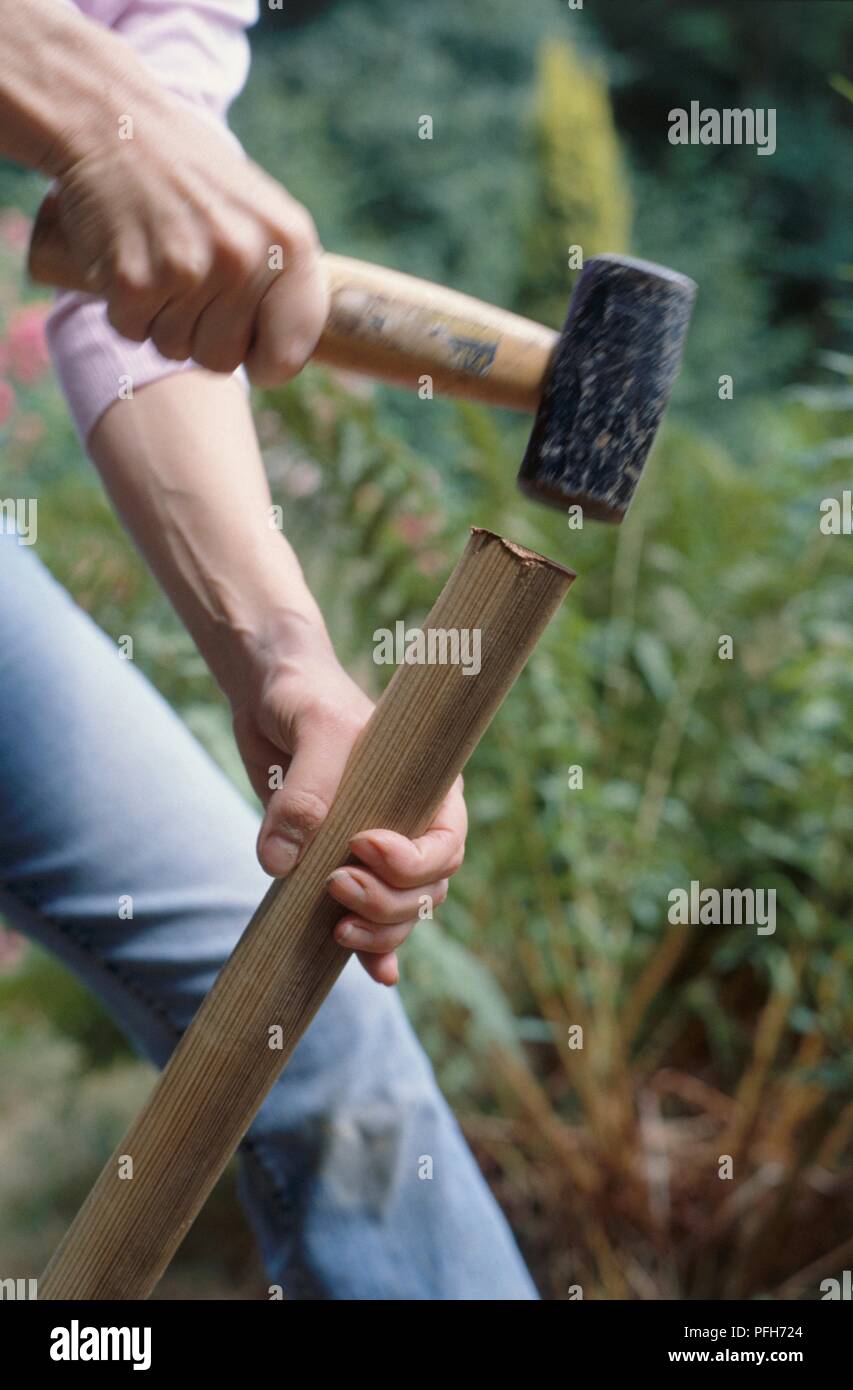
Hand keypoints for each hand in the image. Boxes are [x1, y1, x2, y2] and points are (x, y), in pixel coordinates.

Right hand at [44, 91, 326, 382]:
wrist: (111, 119)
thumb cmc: (190, 173)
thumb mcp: (260, 211)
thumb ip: (280, 277)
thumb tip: (287, 357)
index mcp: (289, 242)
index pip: (289, 352)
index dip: (266, 362)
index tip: (250, 350)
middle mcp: (245, 256)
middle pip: (223, 360)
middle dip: (198, 335)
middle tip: (183, 279)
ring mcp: (189, 268)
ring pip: (174, 349)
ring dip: (159, 318)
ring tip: (156, 257)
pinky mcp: (134, 280)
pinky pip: (132, 330)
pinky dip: (122, 306)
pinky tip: (125, 257)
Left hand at [231, 637, 466, 986]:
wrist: (271, 692)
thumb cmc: (305, 695)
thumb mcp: (312, 726)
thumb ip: (305, 791)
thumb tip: (281, 862)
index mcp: (428, 787)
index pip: (445, 843)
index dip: (413, 862)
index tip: (362, 844)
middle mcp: (411, 822)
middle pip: (427, 889)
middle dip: (388, 902)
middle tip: (334, 884)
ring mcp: (377, 848)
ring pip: (404, 911)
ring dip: (380, 930)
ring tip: (336, 928)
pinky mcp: (341, 863)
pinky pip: (372, 918)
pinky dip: (376, 950)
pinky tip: (374, 973)